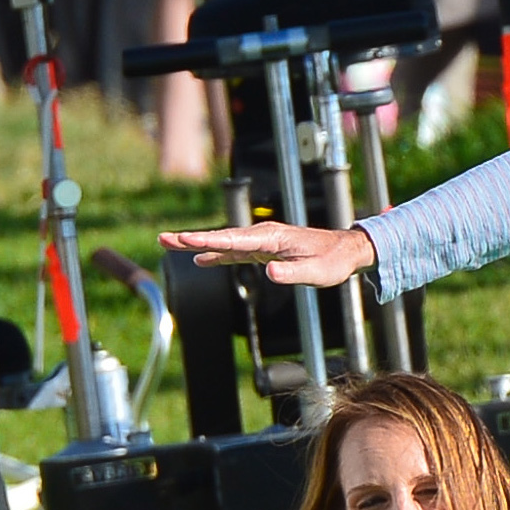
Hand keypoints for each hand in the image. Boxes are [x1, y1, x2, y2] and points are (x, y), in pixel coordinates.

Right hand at [158, 222, 373, 287]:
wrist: (346, 251)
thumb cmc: (333, 261)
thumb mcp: (317, 273)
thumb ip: (293, 274)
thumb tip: (270, 273)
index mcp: (273, 238)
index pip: (234, 240)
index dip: (208, 242)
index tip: (186, 241)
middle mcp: (264, 235)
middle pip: (222, 237)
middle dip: (192, 239)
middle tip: (163, 237)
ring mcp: (263, 241)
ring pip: (225, 243)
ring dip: (198, 244)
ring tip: (170, 243)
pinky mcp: (265, 250)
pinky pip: (235, 252)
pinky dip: (216, 255)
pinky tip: (200, 260)